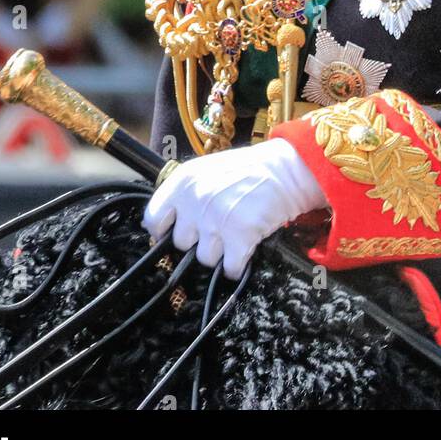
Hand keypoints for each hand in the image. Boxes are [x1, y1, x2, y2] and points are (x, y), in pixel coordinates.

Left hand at [142, 139, 328, 278]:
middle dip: (198, 240)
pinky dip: (238, 264)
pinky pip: (229, 268)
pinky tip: (246, 247)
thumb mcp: (208, 171)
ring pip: (205, 258)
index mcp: (183, 181)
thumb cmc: (247, 171)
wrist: (286, 171)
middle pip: (181, 243)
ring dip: (220, 252)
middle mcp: (195, 200)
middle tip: (217, 228)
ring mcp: (216, 219)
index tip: (173, 234)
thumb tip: (164, 226)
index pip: (154, 219)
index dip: (163, 231)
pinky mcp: (239, 236)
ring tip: (235, 232)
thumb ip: (185, 194)